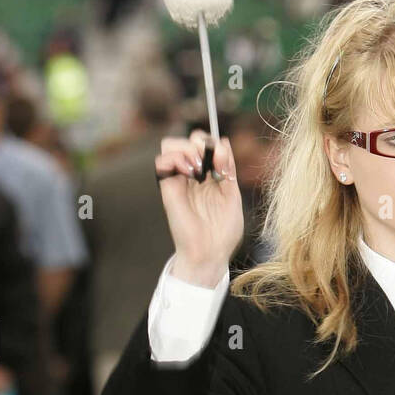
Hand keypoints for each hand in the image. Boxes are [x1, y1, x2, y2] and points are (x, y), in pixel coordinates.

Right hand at [155, 130, 243, 288]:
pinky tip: (190, 171)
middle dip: (201, 142)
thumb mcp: (232, 195)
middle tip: (212, 161)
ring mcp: (179, 180)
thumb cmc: (223, 232)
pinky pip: (162, 161)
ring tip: (199, 166)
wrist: (211, 254)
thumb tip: (222, 142)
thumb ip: (228, 168)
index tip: (225, 160)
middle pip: (189, 140)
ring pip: (171, 144)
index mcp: (209, 176)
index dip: (215, 144)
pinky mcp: (168, 188)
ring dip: (187, 147)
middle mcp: (192, 176)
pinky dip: (175, 157)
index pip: (206, 145)